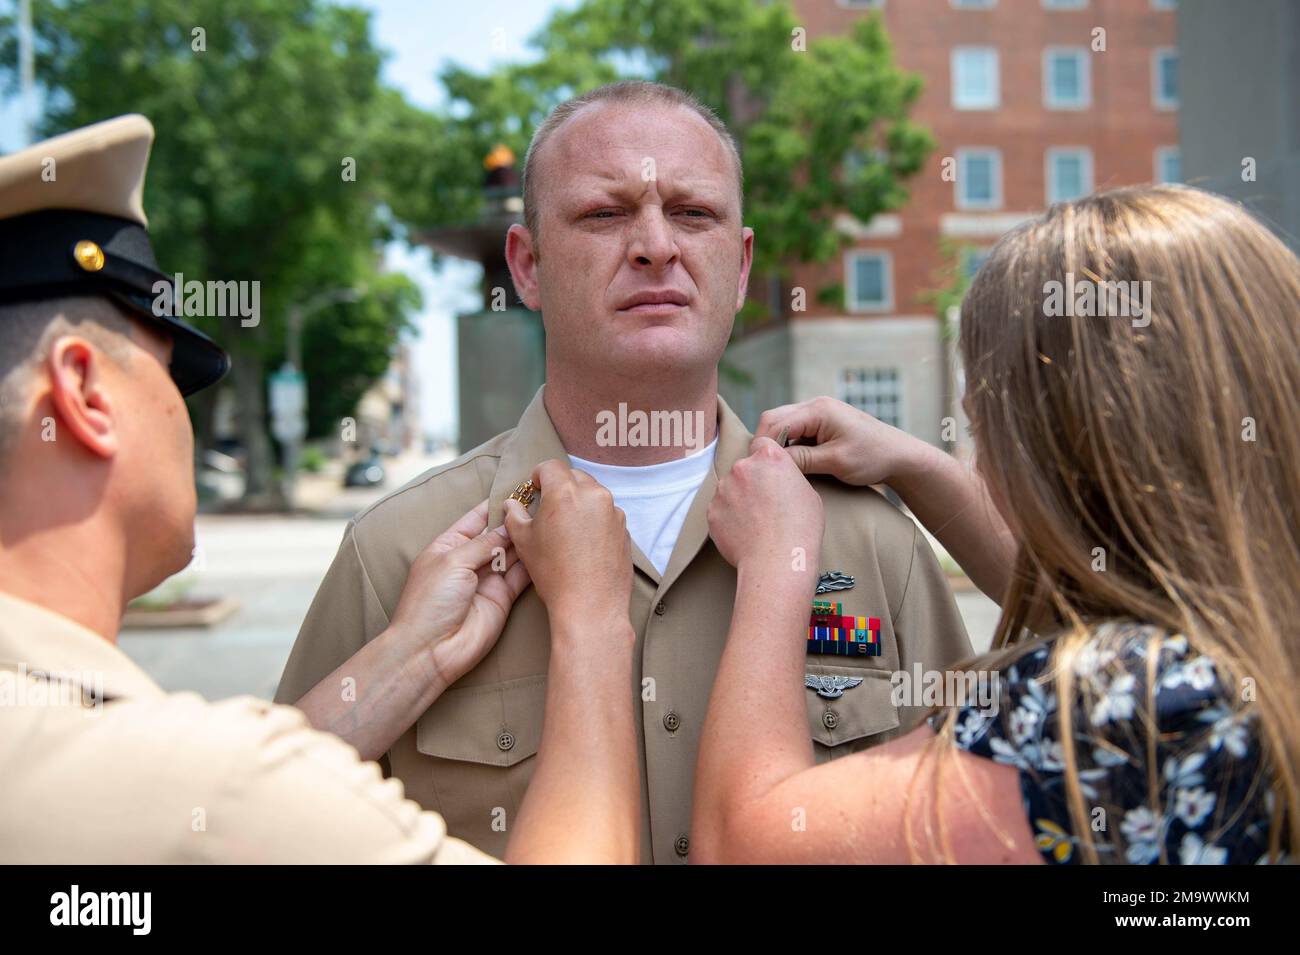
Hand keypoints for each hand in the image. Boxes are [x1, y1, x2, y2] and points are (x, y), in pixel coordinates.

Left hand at [387, 499, 530, 687]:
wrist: (431, 650)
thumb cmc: (428, 603)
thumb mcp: (453, 561)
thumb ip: (484, 543)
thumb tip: (508, 526)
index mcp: (448, 546)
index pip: (476, 518)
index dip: (495, 504)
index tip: (518, 488)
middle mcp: (469, 561)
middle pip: (497, 535)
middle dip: (515, 520)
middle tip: (541, 502)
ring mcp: (487, 580)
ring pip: (512, 554)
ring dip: (526, 540)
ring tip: (549, 520)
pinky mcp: (502, 598)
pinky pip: (522, 577)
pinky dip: (533, 564)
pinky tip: (547, 548)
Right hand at [504, 459, 631, 623]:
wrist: (590, 605)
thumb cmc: (554, 573)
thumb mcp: (524, 542)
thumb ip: (514, 515)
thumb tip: (511, 504)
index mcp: (565, 492)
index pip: (551, 466)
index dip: (539, 474)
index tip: (535, 487)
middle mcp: (593, 495)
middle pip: (574, 477)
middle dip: (561, 487)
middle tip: (549, 508)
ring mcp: (613, 511)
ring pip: (593, 494)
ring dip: (579, 502)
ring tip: (568, 528)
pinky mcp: (625, 528)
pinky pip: (607, 513)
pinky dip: (595, 519)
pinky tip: (585, 542)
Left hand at [708, 436, 823, 575]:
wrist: (777, 561)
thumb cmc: (800, 529)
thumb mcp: (807, 492)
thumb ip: (788, 477)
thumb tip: (779, 480)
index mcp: (769, 457)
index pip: (763, 443)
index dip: (767, 458)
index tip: (771, 473)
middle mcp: (742, 467)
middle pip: (745, 467)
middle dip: (752, 480)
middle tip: (766, 504)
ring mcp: (723, 489)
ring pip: (730, 488)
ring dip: (739, 499)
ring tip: (756, 522)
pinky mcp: (711, 511)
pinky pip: (721, 509)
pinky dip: (729, 517)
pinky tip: (745, 532)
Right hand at [755, 396, 935, 486]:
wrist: (900, 456)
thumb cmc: (872, 457)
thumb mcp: (835, 461)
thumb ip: (801, 459)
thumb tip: (770, 461)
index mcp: (818, 410)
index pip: (774, 422)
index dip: (763, 446)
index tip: (759, 469)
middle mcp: (815, 405)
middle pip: (773, 420)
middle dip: (766, 444)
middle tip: (764, 470)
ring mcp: (818, 413)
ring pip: (782, 426)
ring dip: (777, 446)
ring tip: (778, 469)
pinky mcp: (821, 424)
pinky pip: (794, 432)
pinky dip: (788, 446)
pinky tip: (791, 465)